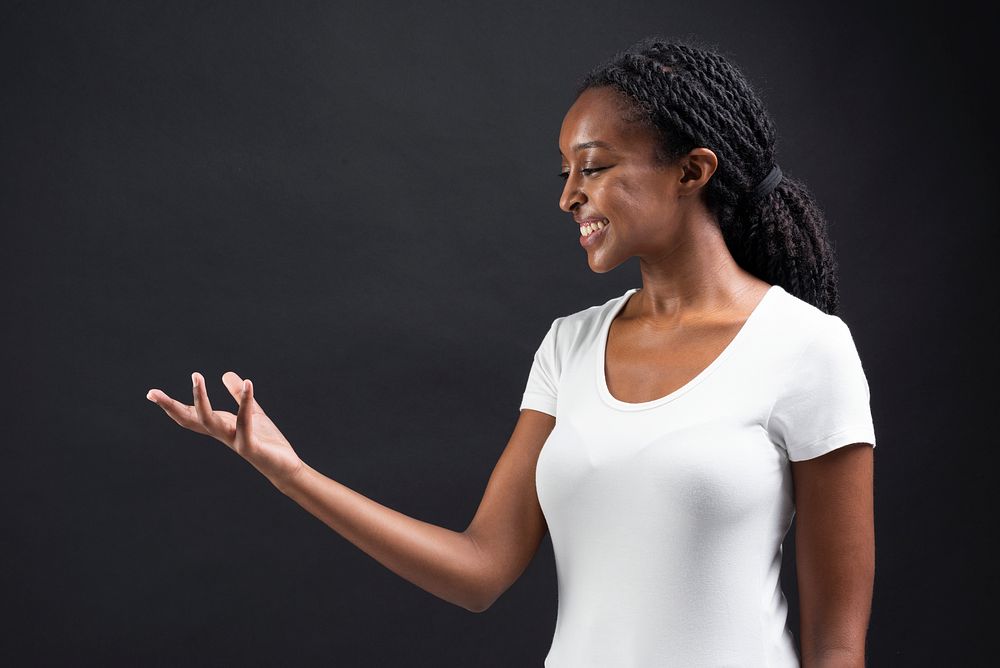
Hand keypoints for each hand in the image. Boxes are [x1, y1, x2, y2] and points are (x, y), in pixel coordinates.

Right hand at [146, 371, 304, 488]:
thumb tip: (226, 373)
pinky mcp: (250, 446)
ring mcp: (234, 440)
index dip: (171, 405)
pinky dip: (245, 403)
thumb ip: (239, 395)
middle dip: (171, 406)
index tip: (151, 393)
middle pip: (191, 420)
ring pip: (210, 421)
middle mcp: (222, 434)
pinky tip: (249, 383)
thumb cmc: (267, 441)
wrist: (285, 466)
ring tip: (196, 376)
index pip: (190, 415)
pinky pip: (244, 423)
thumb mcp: (252, 412)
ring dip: (201, 398)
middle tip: (153, 392)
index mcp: (220, 426)